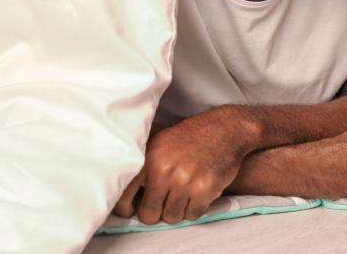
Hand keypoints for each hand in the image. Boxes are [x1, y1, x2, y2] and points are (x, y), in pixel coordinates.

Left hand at [113, 107, 255, 223]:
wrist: (225, 129)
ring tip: (184, 193)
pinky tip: (198, 193)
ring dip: (178, 210)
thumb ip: (141, 165)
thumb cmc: (190, 137)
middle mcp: (164, 170)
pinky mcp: (205, 189)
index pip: (124, 196)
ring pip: (172, 217)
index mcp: (148, 159)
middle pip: (149, 213)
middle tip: (164, 201)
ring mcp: (185, 181)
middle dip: (157, 211)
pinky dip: (195, 208)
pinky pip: (193, 215)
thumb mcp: (159, 142)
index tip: (132, 209)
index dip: (127, 208)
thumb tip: (120, 189)